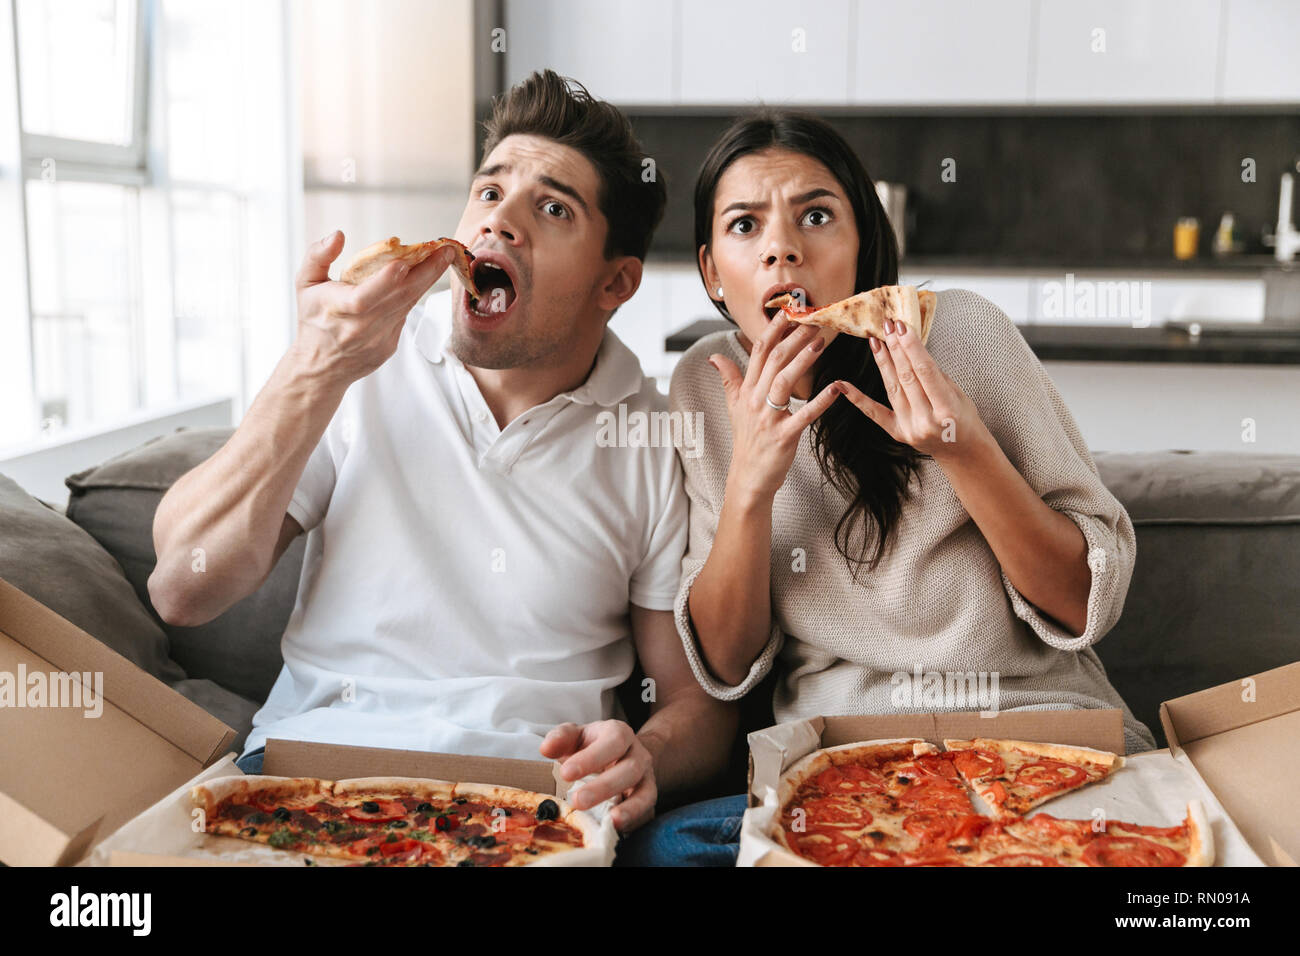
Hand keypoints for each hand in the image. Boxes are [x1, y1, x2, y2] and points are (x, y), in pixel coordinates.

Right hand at [289, 230, 457, 388]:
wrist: (320, 365)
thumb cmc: (313, 319)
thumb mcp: (304, 284)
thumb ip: (317, 256)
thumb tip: (338, 235)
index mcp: (337, 310)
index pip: (364, 298)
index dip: (385, 281)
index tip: (404, 262)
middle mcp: (361, 327)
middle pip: (399, 298)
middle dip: (426, 272)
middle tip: (445, 250)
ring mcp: (378, 339)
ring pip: (408, 304)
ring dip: (427, 280)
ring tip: (442, 258)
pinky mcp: (390, 345)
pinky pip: (404, 315)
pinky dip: (413, 295)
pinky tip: (423, 277)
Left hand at [540, 720, 655, 833]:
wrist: (621, 755)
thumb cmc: (592, 747)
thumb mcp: (576, 736)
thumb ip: (561, 737)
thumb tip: (546, 749)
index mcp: (620, 734)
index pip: (613, 741)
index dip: (591, 758)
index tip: (566, 773)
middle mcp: (638, 756)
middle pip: (629, 770)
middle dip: (604, 787)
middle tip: (578, 801)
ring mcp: (647, 780)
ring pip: (645, 793)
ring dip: (629, 809)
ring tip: (610, 821)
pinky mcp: (648, 801)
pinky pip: (647, 813)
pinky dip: (635, 823)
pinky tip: (617, 829)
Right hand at [709, 312, 843, 501]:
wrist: (748, 476)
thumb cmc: (746, 440)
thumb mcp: (733, 406)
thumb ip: (728, 378)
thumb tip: (714, 357)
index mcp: (746, 390)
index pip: (758, 352)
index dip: (773, 329)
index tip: (788, 310)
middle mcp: (754, 400)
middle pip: (774, 360)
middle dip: (794, 337)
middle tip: (813, 319)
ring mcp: (768, 418)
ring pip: (784, 381)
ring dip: (803, 359)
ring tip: (820, 342)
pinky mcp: (783, 436)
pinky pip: (804, 414)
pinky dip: (821, 401)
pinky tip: (836, 387)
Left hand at [836, 319, 984, 460]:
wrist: (962, 451)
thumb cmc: (964, 418)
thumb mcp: (959, 395)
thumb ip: (936, 376)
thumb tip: (912, 348)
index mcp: (947, 410)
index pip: (926, 371)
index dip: (912, 347)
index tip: (902, 327)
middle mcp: (926, 421)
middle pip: (907, 377)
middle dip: (896, 349)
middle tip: (887, 326)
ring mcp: (910, 429)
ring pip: (892, 388)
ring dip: (883, 362)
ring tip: (875, 341)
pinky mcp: (897, 434)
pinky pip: (874, 413)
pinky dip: (857, 398)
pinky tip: (843, 384)